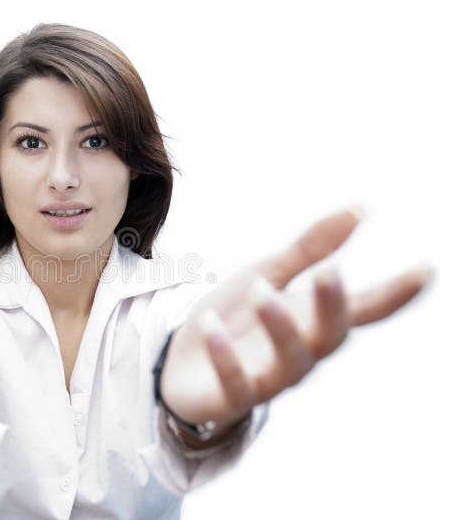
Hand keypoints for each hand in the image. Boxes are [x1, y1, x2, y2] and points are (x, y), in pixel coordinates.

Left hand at [160, 205, 433, 434]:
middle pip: (331, 336)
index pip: (364, 309)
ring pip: (290, 362)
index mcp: (313, 320)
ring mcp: (268, 378)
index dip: (395, 294)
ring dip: (280, 326)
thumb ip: (309, 249)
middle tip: (329, 272)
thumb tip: (361, 209)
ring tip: (260, 290)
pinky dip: (225, 356)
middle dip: (333, 306)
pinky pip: (235, 382)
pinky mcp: (231, 396)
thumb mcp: (266, 274)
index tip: (425, 270)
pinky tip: (209, 325)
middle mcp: (300, 352)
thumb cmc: (233, 318)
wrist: (179, 365)